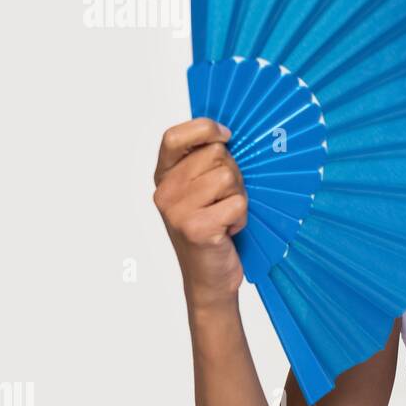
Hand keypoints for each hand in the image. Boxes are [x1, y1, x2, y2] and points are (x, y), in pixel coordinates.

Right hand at [153, 117, 247, 312]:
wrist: (210, 278)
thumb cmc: (214, 228)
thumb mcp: (203, 191)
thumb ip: (206, 162)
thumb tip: (229, 133)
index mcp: (164, 176)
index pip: (174, 136)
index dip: (204, 128)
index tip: (226, 136)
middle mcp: (164, 192)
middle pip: (216, 154)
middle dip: (234, 173)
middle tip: (226, 199)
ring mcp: (177, 211)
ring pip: (229, 177)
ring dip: (239, 196)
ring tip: (226, 215)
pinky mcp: (196, 228)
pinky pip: (237, 203)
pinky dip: (242, 217)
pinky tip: (229, 230)